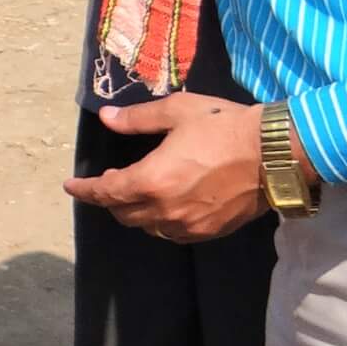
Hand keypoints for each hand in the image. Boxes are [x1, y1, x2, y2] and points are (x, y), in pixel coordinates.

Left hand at [64, 95, 270, 240]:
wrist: (275, 154)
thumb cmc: (224, 126)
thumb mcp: (176, 112)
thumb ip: (137, 119)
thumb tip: (106, 118)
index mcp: (151, 180)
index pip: (105, 192)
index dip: (85, 190)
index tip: (70, 186)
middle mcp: (165, 210)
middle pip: (123, 213)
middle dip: (109, 199)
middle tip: (109, 180)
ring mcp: (188, 226)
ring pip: (147, 227)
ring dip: (135, 211)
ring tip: (137, 191)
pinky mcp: (209, 232)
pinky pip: (172, 234)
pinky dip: (160, 222)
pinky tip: (166, 205)